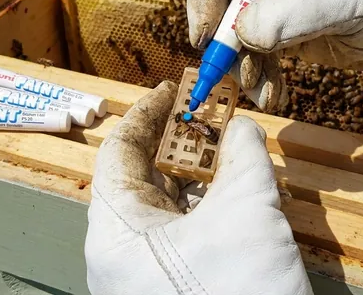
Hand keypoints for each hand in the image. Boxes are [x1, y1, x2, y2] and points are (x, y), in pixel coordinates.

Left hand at [84, 81, 312, 294]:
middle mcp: (122, 254)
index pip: (118, 154)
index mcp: (115, 233)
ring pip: (169, 208)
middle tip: (213, 114)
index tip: (174, 89)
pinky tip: (237, 190)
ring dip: (201, 174)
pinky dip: (209, 208)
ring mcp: (147, 276)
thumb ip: (244, 156)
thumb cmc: (238, 292)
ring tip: (231, 147)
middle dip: (181, 143)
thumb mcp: (248, 213)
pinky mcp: (175, 289)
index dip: (148, 114)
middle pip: (143, 179)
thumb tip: (241, 124)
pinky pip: (186, 235)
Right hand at [187, 0, 362, 111]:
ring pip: (239, 33)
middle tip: (220, 71)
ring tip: (259, 91)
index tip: (206, 34)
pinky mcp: (288, 33)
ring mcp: (279, 1)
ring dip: (243, 65)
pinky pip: (260, 56)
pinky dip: (261, 78)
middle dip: (221, 37)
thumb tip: (244, 35)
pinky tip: (272, 98)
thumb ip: (295, 12)